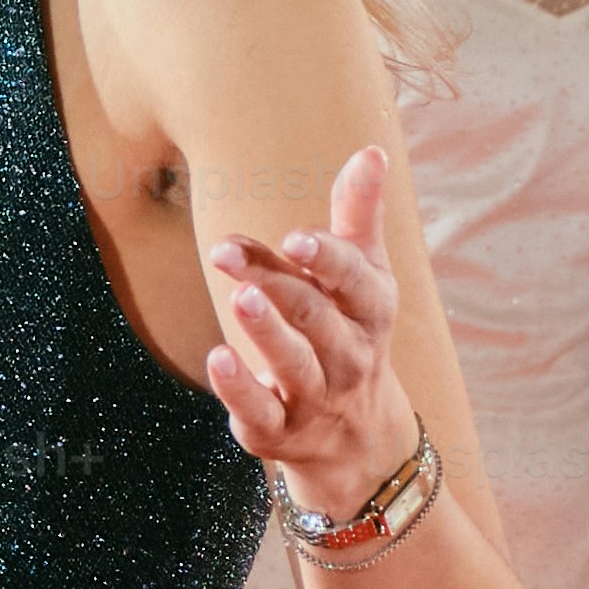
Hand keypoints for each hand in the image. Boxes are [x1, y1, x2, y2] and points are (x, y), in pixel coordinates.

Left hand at [203, 146, 418, 515]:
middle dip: (275, 285)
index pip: (355, 282)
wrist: (357, 437)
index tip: (295, 238)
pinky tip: (216, 359)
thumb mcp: (364, 277)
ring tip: (238, 297)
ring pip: (293, 364)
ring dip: (265, 331)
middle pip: (314, 317)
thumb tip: (371, 150)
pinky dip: (239, 389)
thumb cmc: (351, 332)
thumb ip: (358, 217)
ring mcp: (316, 397)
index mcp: (370, 311)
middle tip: (228, 253)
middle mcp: (349, 356)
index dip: (327, 260)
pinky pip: (260, 412)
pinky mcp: (279, 430)